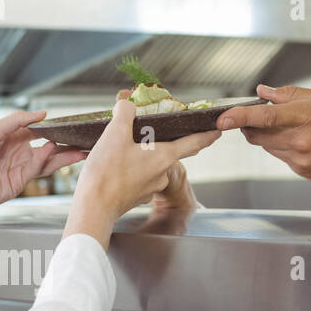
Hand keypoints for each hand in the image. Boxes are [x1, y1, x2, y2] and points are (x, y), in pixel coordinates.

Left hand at [0, 110, 84, 248]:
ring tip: (81, 149)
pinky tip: (53, 150)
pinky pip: (38, 169)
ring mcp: (20, 168)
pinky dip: (47, 160)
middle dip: (65, 144)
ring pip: (48, 161)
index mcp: (11, 137)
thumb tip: (42, 113)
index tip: (69, 123)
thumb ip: (19, 120)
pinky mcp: (20, 183)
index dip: (53, 127)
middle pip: (48, 147)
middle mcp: (18, 152)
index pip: (37, 130)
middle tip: (84, 140)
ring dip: (64, 155)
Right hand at [64, 95, 219, 247]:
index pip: (194, 142)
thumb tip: (127, 103)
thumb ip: (125, 113)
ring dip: (140, 155)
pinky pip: (138, 176)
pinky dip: (130, 168)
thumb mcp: (115, 133)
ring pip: (150, 164)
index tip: (217, 130)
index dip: (207, 134)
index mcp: (164, 156)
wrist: (93, 207)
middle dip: (162, 140)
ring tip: (120, 147)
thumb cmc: (107, 173)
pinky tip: (114, 164)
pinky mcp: (136, 196)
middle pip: (168, 151)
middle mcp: (162, 174)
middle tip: (152, 131)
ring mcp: (150, 187)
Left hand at [217, 84, 310, 211]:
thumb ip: (292, 95)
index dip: (239, 118)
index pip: (264, 117)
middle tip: (251, 118)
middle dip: (249, 127)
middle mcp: (301, 139)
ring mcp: (301, 159)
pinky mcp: (303, 172)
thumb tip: (264, 92)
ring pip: (268, 147)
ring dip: (269, 137)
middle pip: (257, 135)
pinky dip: (285, 148)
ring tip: (294, 128)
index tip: (222, 119)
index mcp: (307, 116)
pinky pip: (283, 158)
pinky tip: (307, 143)